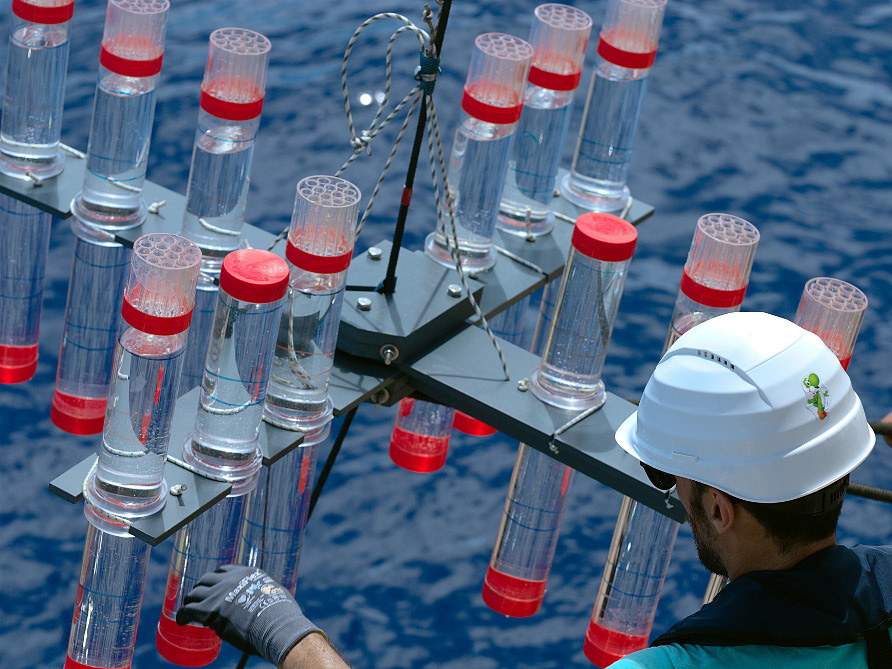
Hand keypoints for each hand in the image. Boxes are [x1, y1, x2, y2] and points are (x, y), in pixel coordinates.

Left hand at [177, 564, 323, 666]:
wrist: (275, 624)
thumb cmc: (281, 615)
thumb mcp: (275, 593)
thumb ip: (265, 594)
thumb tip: (267, 602)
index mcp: (247, 573)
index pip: (223, 570)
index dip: (214, 579)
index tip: (211, 585)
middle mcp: (230, 580)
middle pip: (206, 579)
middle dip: (200, 589)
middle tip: (197, 599)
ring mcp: (219, 594)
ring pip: (195, 593)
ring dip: (190, 601)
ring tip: (188, 609)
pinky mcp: (210, 610)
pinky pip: (189, 610)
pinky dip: (183, 615)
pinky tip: (181, 620)